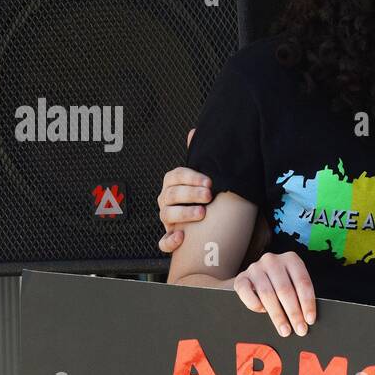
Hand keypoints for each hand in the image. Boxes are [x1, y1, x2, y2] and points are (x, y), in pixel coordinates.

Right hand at [157, 128, 212, 252]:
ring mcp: (167, 219)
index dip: (191, 178)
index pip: (176, 176)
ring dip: (184, 213)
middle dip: (191, 194)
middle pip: (172, 194)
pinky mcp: (170, 238)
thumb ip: (199, 158)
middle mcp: (167, 200)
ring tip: (202, 214)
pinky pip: (164, 242)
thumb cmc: (206, 199)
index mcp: (174, 184)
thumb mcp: (204, 179)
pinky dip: (170, 241)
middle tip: (209, 196)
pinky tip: (181, 237)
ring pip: (167, 214)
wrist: (211, 226)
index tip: (209, 182)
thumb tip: (194, 131)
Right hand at [234, 252, 316, 336]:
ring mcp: (255, 268)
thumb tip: (308, 318)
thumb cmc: (280, 284)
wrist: (254, 279)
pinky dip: (256, 305)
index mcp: (291, 259)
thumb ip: (300, 295)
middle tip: (300, 330)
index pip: (302, 282)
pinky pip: (247, 294)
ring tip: (285, 329)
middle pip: (285, 290)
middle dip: (294, 313)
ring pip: (267, 294)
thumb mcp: (293, 283)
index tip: (310, 320)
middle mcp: (272, 261)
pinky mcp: (241, 278)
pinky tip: (263, 312)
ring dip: (277, 315)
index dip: (307, 303)